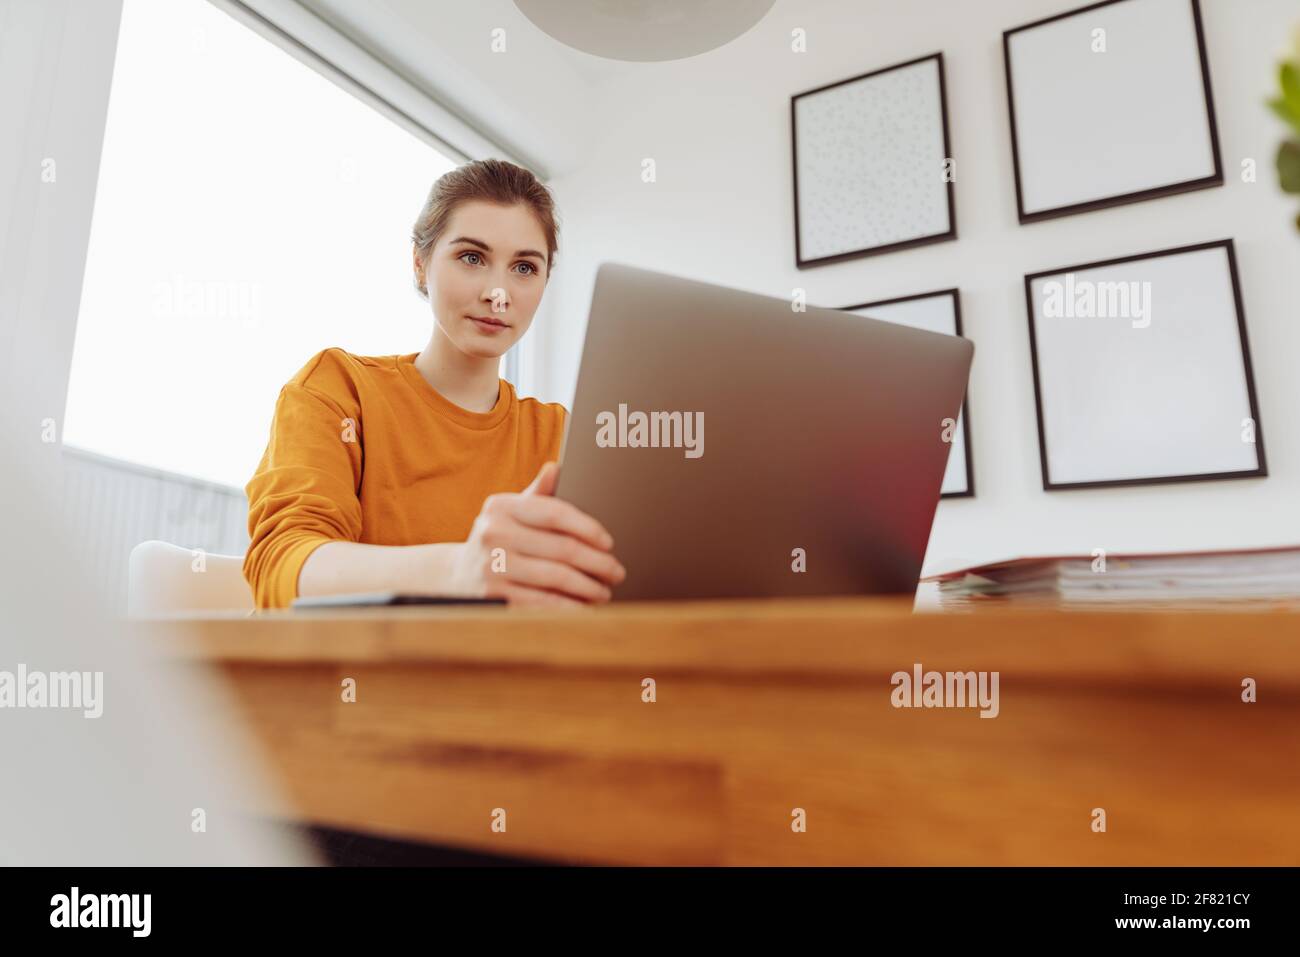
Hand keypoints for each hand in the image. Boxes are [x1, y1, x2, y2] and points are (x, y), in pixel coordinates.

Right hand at [450, 461, 625, 606]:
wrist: (455, 576)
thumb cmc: (498, 541)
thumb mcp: (510, 514)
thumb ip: (536, 495)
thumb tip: (556, 468)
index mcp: (501, 506)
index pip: (555, 512)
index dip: (588, 528)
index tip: (609, 543)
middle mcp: (493, 533)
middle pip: (562, 548)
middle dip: (597, 563)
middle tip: (616, 572)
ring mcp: (491, 566)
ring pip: (557, 578)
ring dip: (588, 587)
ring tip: (604, 592)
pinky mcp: (492, 596)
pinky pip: (542, 603)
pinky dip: (568, 607)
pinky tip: (583, 608)